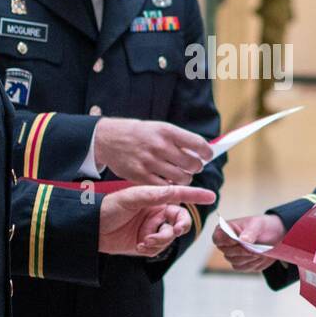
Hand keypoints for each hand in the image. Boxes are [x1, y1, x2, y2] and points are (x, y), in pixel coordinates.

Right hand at [93, 118, 213, 183]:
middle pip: (192, 164)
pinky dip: (171, 187)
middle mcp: (159, 146)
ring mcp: (150, 162)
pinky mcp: (140, 176)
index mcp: (166, 131)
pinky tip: (168, 182)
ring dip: (186, 179)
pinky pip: (165, 188)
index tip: (208, 155)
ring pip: (182, 179)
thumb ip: (178, 140)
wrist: (108, 138)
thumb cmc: (138, 134)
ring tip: (181, 175)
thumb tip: (201, 153)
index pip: (198, 144)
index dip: (207, 152)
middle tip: (193, 167)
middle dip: (197, 167)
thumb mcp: (158, 128)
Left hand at [99, 184, 216, 256]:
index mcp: (155, 198)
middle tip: (175, 229)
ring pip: (170, 237)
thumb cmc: (108, 207)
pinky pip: (159, 248)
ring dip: (161, 240)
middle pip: (180, 221)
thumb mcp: (132, 197)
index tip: (211, 197)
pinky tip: (139, 245)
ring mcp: (151, 229)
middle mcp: (155, 213)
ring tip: (145, 240)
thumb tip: (176, 190)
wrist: (89, 229)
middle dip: (179, 227)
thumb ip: (155, 195)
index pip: (180, 197)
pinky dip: (152, 248)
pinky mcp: (145, 244)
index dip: (196, 196)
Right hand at [211, 213, 285, 271]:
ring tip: (262, 252)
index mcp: (225, 230)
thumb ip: (250, 232)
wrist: (272, 236)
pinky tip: (262, 257)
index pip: (217, 238)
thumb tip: (243, 240)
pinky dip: (254, 263)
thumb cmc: (261, 226)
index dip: (227, 241)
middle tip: (257, 249)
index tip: (240, 241)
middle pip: (228, 253)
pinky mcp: (240, 264)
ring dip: (250, 258)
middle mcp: (226, 244)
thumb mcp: (258, 225)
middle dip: (243, 251)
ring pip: (235, 262)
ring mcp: (232, 255)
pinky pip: (243, 268)